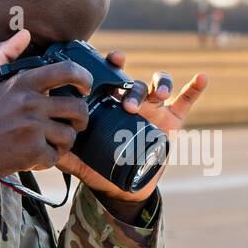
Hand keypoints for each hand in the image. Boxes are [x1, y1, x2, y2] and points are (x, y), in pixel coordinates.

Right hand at [0, 29, 93, 186]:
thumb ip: (4, 53)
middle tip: (70, 125)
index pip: (68, 71)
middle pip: (78, 109)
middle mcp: (30, 102)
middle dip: (79, 120)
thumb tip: (24, 34)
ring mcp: (33, 127)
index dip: (84, 78)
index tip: (85, 88)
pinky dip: (46, 161)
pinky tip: (31, 157)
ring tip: (46, 143)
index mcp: (23, 82)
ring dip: (62, 144)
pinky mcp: (33, 151)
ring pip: (70, 136)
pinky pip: (56, 157)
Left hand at [56, 49, 208, 207]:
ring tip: (157, 96)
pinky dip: (194, 89)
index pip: (108, 77)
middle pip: (133, 82)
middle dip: (132, 86)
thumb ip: (66, 156)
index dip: (111, 63)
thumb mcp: (82, 162)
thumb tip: (46, 150)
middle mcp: (130, 101)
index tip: (112, 60)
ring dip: (159, 84)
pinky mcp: (172, 121)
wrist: (125, 187)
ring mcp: (153, 110)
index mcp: (108, 104)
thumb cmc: (102, 168)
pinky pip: (185, 101)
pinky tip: (201, 78)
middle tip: (127, 103)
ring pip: (158, 86)